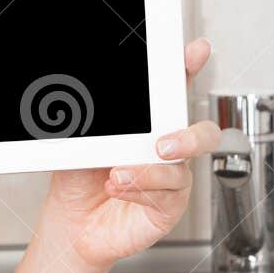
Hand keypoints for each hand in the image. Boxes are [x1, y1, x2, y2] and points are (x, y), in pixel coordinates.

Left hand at [41, 37, 219, 272]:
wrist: (71, 221)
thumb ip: (95, 120)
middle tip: (162, 144)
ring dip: (148, 171)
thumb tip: (94, 104)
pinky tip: (117, 187)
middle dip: (190, 137)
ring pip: (182, 169)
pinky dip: (140, 189)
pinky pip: (168, 195)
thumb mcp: (82, 141)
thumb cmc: (79, 177)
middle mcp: (167, 150)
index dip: (188, 69)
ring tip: (119, 173)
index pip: (173, 93)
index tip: (196, 51)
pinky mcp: (169, 206)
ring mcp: (171, 179)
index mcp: (148, 126)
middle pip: (202, 134)